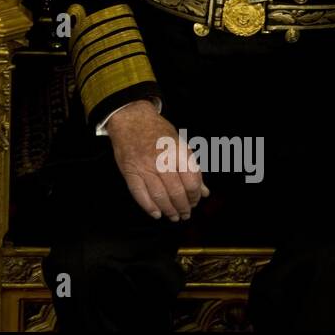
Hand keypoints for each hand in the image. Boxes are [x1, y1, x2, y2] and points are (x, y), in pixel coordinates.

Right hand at [106, 101, 208, 221]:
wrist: (130, 118)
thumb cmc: (157, 130)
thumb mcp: (179, 143)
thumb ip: (192, 168)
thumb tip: (204, 191)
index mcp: (178, 152)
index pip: (192, 182)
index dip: (195, 196)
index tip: (195, 201)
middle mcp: (162, 160)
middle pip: (177, 192)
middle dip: (183, 207)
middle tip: (185, 213)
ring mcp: (144, 167)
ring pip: (160, 196)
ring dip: (169, 211)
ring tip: (173, 216)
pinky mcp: (130, 171)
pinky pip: (140, 194)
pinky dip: (149, 207)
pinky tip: (156, 213)